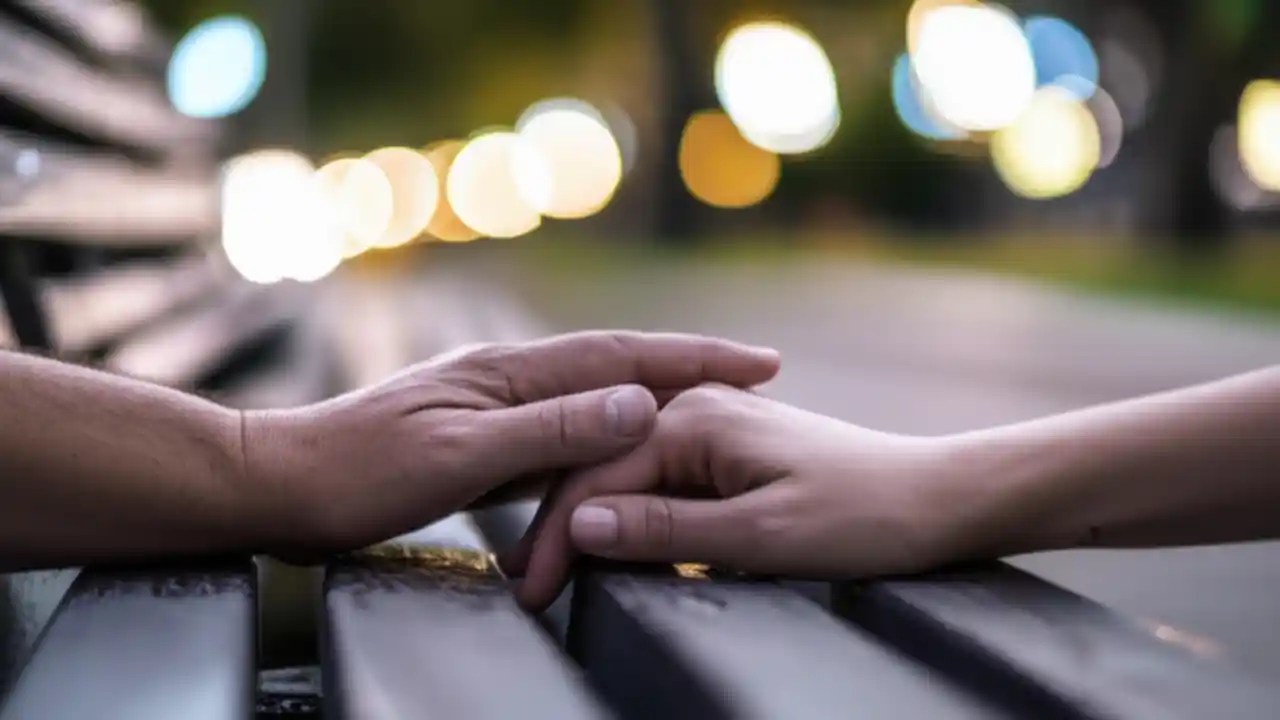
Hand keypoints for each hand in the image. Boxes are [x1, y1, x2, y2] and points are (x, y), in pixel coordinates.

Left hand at [243, 333, 779, 560]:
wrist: (281, 485)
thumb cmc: (359, 473)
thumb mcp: (460, 455)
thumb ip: (551, 430)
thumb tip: (642, 403)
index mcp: (509, 371)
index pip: (622, 356)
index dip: (695, 359)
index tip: (760, 361)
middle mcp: (507, 376)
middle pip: (617, 364)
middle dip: (690, 366)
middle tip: (756, 374)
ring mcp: (492, 403)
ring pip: (594, 394)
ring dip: (657, 393)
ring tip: (711, 402)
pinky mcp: (478, 436)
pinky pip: (564, 428)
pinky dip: (610, 431)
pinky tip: (621, 443)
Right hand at [512, 384, 966, 609]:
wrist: (937, 499)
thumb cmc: (861, 516)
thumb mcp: (759, 534)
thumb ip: (664, 530)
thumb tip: (579, 525)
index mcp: (695, 418)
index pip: (598, 477)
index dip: (560, 537)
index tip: (534, 592)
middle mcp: (697, 409)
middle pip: (604, 470)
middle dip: (564, 528)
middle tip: (531, 589)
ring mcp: (715, 427)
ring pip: (629, 476)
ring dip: (594, 523)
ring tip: (558, 574)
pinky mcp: (730, 451)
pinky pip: (663, 481)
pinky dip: (635, 517)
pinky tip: (615, 548)